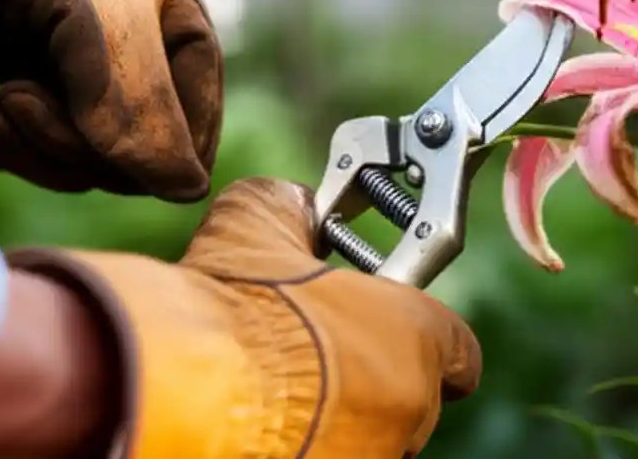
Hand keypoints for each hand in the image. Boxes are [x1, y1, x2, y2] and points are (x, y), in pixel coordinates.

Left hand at [0, 0, 220, 200]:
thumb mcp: (108, 30)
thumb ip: (142, 106)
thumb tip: (186, 192)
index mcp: (189, 55)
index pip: (191, 151)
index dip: (146, 157)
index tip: (91, 124)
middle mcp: (148, 84)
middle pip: (128, 171)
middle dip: (70, 145)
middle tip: (18, 95)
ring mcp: (89, 100)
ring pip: (73, 173)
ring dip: (25, 144)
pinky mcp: (33, 109)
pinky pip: (19, 163)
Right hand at [9, 177, 481, 458]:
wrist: (178, 391)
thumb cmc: (232, 307)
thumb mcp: (257, 225)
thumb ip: (293, 211)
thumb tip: (294, 204)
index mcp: (416, 338)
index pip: (459, 350)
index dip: (423, 337)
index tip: (384, 325)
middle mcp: (411, 410)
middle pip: (408, 397)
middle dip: (368, 376)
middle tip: (310, 355)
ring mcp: (374, 458)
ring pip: (367, 439)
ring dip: (334, 417)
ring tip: (272, 392)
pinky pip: (326, 456)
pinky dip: (300, 445)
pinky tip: (256, 424)